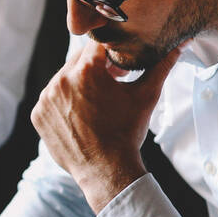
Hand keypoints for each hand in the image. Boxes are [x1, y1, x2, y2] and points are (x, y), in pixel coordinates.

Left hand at [30, 37, 182, 212]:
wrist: (106, 171)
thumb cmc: (126, 132)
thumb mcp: (146, 96)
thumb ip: (160, 66)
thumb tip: (179, 46)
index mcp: (86, 71)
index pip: (97, 45)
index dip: (112, 52)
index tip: (120, 65)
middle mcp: (60, 81)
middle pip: (79, 60)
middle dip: (95, 67)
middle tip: (112, 82)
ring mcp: (46, 99)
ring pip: (64, 78)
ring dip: (79, 83)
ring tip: (96, 101)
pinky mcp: (38, 115)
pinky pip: (51, 99)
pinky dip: (64, 102)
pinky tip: (80, 114)